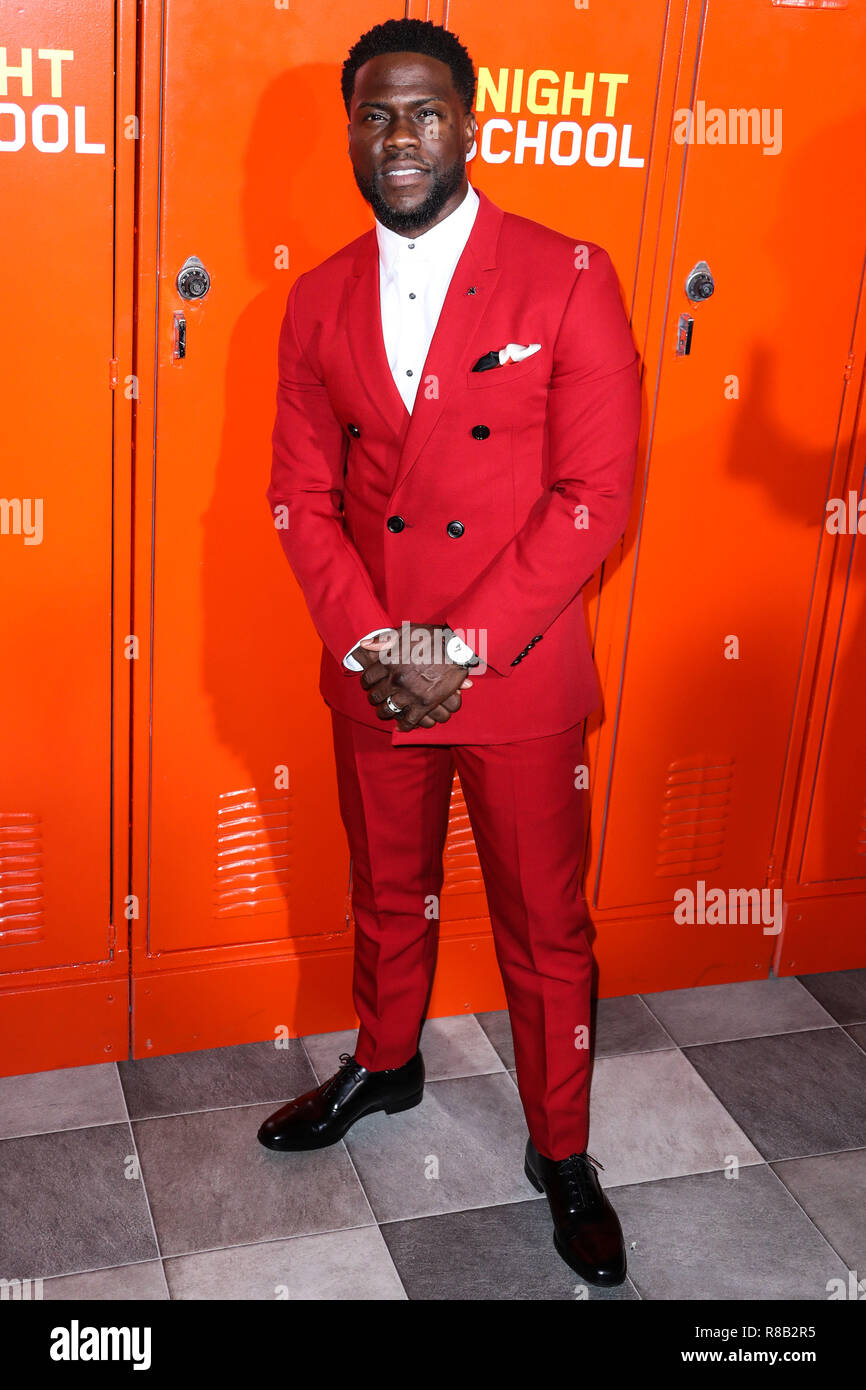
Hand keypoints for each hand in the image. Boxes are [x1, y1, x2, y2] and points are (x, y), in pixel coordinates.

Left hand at [352, 625, 473, 729]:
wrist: (456, 648)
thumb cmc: (430, 637)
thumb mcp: (403, 632)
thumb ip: (383, 640)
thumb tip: (364, 644)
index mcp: (389, 662)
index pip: (368, 677)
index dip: (366, 682)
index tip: (368, 684)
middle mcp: (396, 679)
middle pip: (376, 695)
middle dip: (373, 698)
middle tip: (375, 698)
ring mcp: (410, 693)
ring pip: (389, 709)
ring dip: (383, 712)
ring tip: (383, 712)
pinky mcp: (424, 704)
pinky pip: (409, 720)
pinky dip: (404, 725)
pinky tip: (400, 726)